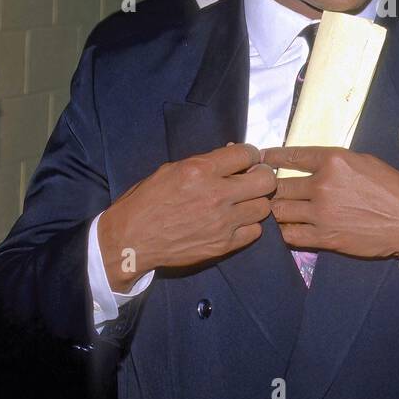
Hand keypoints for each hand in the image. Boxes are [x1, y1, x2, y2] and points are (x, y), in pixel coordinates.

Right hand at [98, 143, 275, 291]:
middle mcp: (216, 195)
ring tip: (242, 202)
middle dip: (262, 176)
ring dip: (255, 202)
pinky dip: (248, 226)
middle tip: (252, 179)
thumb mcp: (172, 169)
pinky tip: (235, 222)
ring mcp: (222, 222)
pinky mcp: (223, 245)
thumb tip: (232, 155)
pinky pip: (254, 232)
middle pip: (266, 181)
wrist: (131, 240)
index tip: (246, 160)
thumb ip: (205, 162)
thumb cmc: (147, 200)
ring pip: (264, 207)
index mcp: (200, 170)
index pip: (247, 153)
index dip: (250, 154)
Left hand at [262, 147, 398, 258]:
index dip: (271, 158)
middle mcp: (322, 184)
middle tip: (268, 190)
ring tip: (281, 209)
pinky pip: (290, 235)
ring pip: (280, 211)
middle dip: (271, 188)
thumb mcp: (362, 161)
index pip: (290, 156)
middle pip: (279, 186)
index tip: (262, 159)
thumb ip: (333, 162)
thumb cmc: (391, 186)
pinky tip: (292, 226)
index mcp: (333, 160)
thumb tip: (309, 164)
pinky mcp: (324, 237)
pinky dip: (287, 230)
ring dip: (278, 209)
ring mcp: (321, 213)